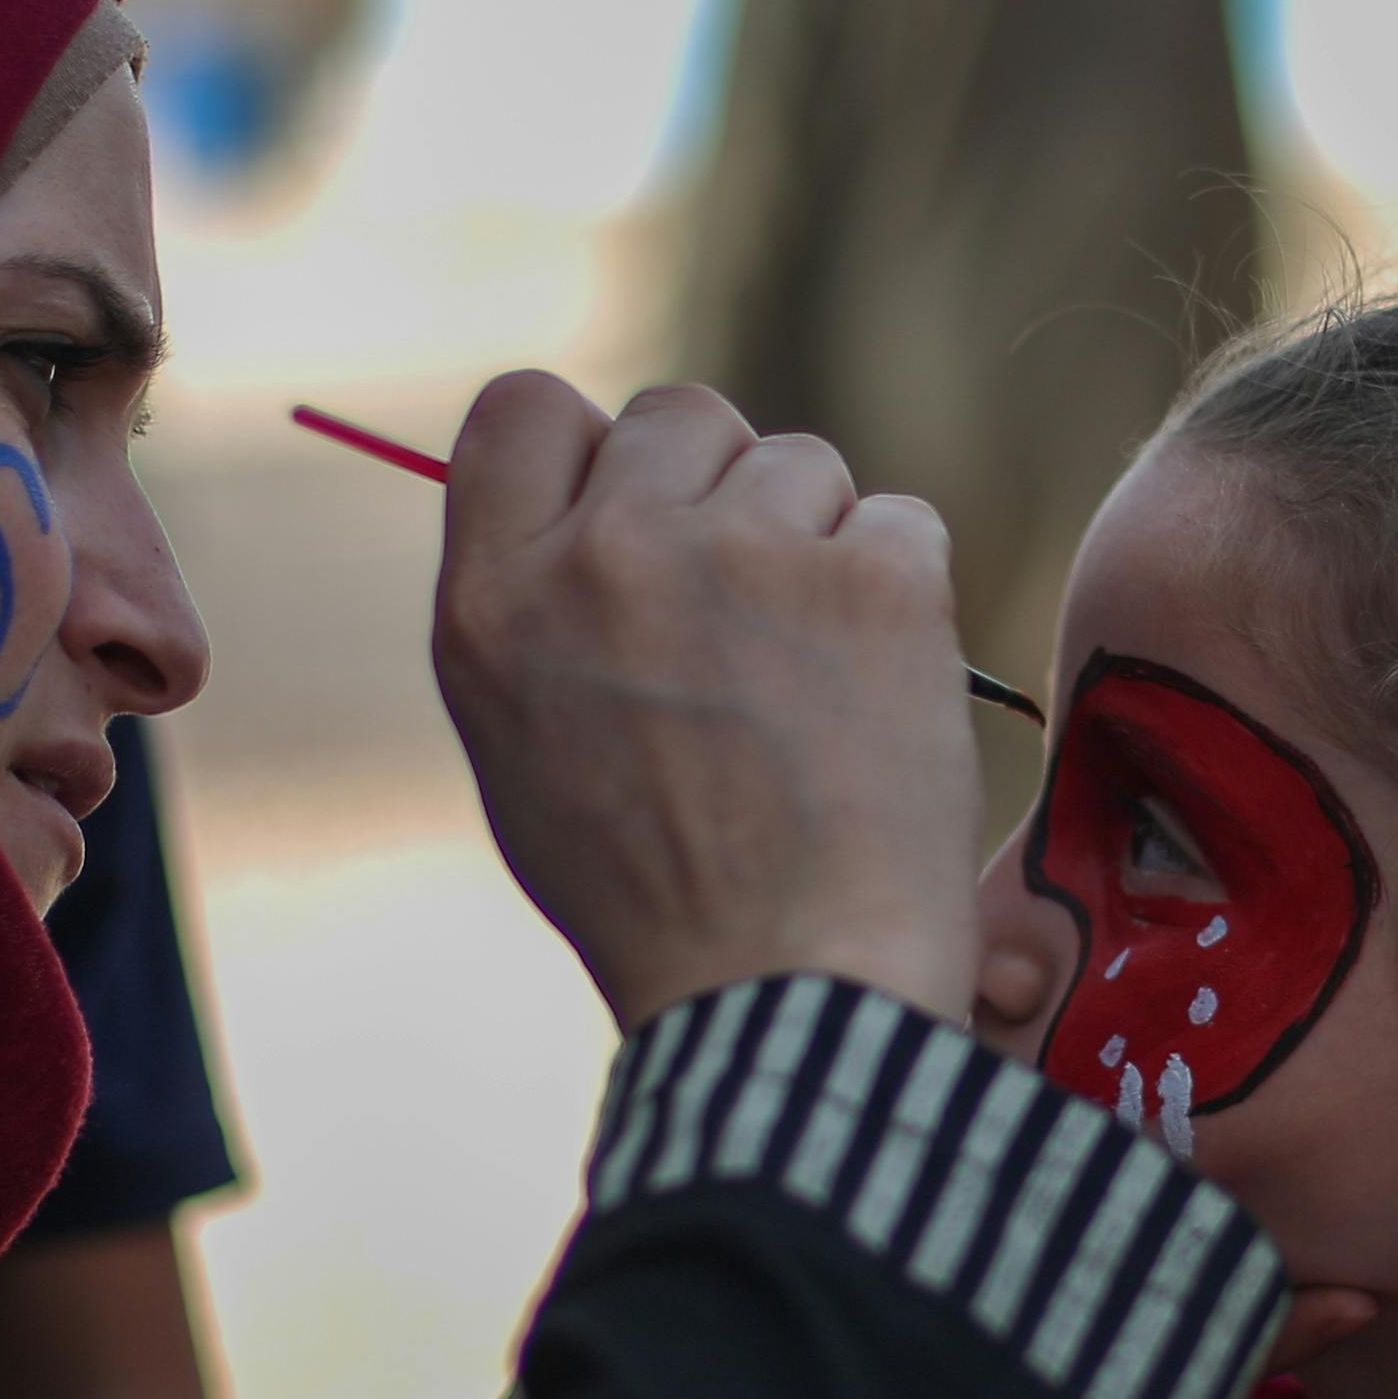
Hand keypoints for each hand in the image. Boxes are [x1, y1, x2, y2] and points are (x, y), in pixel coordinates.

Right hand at [432, 375, 980, 1028]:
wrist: (787, 990)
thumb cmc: (657, 900)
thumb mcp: (524, 750)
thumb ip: (540, 609)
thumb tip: (587, 508)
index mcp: (496, 601)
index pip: (522, 407)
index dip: (590, 447)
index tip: (635, 509)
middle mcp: (607, 555)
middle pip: (678, 414)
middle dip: (720, 488)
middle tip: (749, 614)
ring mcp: (743, 554)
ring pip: (800, 462)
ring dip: (817, 543)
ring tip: (813, 681)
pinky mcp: (872, 576)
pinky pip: (899, 521)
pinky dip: (902, 593)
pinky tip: (878, 693)